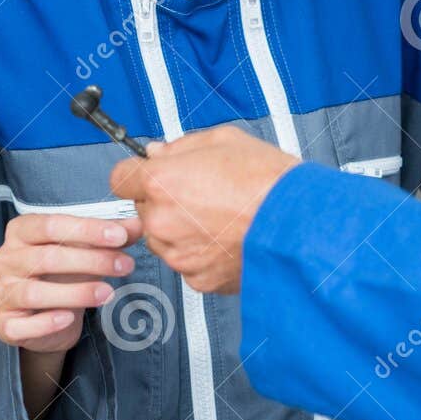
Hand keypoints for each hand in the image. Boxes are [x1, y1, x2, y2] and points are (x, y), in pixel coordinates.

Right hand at [0, 212, 141, 351]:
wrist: (48, 319)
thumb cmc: (64, 274)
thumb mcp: (88, 251)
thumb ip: (111, 237)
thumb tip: (137, 225)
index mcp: (21, 231)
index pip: (52, 225)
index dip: (88, 230)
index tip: (120, 236)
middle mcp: (6, 259)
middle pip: (46, 257)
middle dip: (90, 261)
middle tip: (125, 266)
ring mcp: (2, 292)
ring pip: (33, 292)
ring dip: (75, 293)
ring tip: (107, 293)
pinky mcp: (4, 324)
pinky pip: (20, 325)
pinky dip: (45, 322)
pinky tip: (69, 319)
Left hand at [110, 124, 298, 292]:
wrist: (301, 224)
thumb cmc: (269, 181)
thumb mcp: (224, 140)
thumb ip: (181, 146)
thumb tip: (159, 152)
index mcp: (161, 182)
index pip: (120, 179)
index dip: (137, 174)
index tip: (149, 175)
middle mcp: (162, 221)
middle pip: (143, 211)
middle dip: (163, 202)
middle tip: (200, 195)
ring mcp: (178, 254)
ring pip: (164, 240)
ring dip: (180, 230)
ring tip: (220, 218)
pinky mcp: (198, 279)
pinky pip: (188, 263)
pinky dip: (202, 254)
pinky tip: (228, 239)